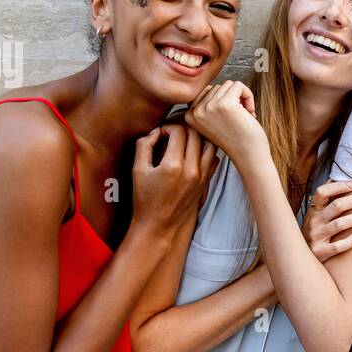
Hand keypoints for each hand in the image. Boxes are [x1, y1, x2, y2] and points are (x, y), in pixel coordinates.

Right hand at [131, 123, 208, 239]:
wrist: (159, 225)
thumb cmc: (145, 199)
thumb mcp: (137, 170)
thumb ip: (144, 145)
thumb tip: (156, 131)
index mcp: (173, 166)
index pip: (179, 131)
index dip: (168, 126)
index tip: (161, 133)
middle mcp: (191, 170)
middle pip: (195, 134)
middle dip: (182, 128)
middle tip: (172, 133)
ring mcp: (202, 176)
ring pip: (209, 144)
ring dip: (197, 137)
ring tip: (184, 140)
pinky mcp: (206, 182)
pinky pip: (214, 158)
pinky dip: (206, 150)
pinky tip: (193, 153)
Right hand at [183, 80, 266, 165]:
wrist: (248, 156)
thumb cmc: (236, 140)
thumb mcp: (211, 122)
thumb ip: (206, 106)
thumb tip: (212, 87)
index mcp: (190, 115)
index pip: (206, 91)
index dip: (222, 101)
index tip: (229, 118)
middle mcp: (196, 111)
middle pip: (217, 86)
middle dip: (232, 99)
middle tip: (237, 118)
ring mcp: (209, 107)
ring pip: (228, 85)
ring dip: (240, 98)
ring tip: (242, 116)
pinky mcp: (226, 104)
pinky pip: (239, 85)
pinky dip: (248, 96)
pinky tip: (249, 112)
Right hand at [303, 180, 351, 262]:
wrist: (300, 259)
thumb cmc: (314, 233)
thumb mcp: (315, 216)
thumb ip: (325, 200)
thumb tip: (335, 178)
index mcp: (313, 211)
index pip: (322, 192)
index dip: (338, 186)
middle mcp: (314, 222)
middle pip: (336, 207)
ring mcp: (316, 237)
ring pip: (339, 225)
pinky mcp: (320, 253)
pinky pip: (337, 247)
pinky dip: (350, 240)